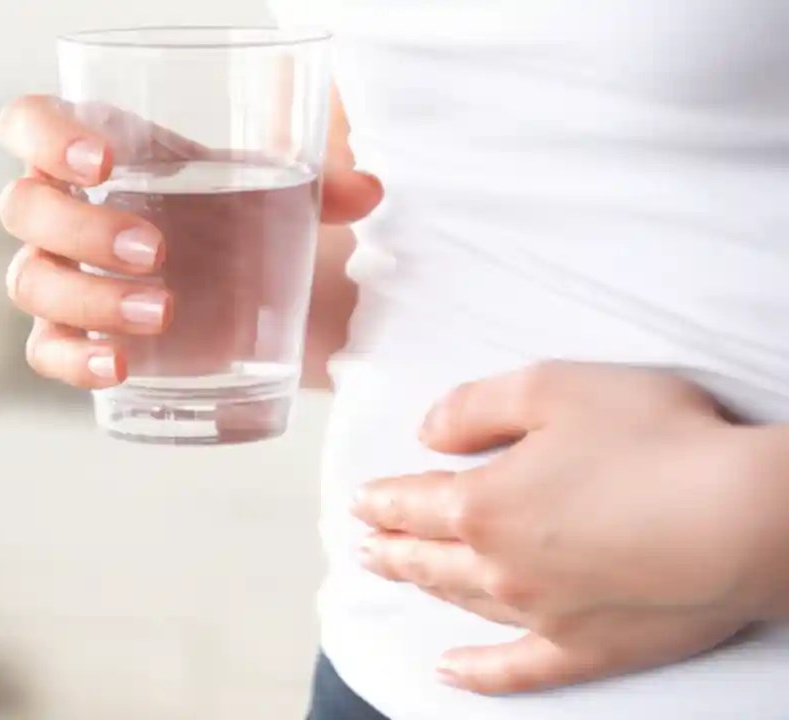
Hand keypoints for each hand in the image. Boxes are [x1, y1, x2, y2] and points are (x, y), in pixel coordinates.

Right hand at [0, 92, 381, 387]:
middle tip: (158, 250)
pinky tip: (120, 365)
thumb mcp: (266, 187)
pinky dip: (77, 359)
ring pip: (31, 282)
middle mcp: (59, 209)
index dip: (48, 138)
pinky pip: (46, 350)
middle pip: (25, 208)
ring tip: (165, 313)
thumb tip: (366, 190)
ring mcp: (57, 274)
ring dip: (91, 298)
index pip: (29, 125)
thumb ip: (315, 182)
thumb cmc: (227, 213)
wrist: (231, 280)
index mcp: (90, 150)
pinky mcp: (70, 334)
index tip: (104, 163)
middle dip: (84, 229)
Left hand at [351, 361, 758, 693]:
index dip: (382, 500)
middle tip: (362, 546)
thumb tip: (426, 433)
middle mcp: (499, 566)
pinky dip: (477, 673)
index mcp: (482, 502)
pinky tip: (450, 672)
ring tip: (400, 577)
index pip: (413, 502)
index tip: (360, 502)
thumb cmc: (655, 440)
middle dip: (389, 548)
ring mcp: (540, 614)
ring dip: (423, 588)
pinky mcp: (585, 650)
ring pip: (461, 602)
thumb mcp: (552, 387)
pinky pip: (515, 669)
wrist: (747, 517)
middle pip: (426, 557)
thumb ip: (475, 407)